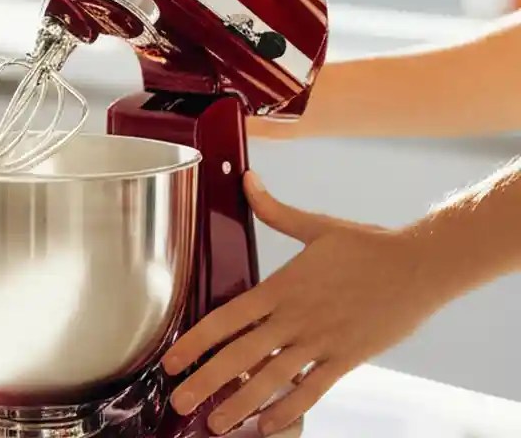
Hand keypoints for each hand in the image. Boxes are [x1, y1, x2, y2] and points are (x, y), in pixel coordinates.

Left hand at [161, 172, 450, 435]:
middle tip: (179, 402)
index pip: (225, 318)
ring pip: (272, 379)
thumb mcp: (316, 226)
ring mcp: (321, 341)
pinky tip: (267, 425)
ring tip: (215, 424)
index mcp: (281, 287)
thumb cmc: (368, 245)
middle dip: (206, 381)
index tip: (171, 361)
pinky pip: (312, 389)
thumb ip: (274, 210)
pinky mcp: (347, 358)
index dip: (194, 342)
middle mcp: (295, 317)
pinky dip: (288, 409)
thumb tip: (246, 180)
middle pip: (240, 356)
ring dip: (240, 404)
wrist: (421, 265)